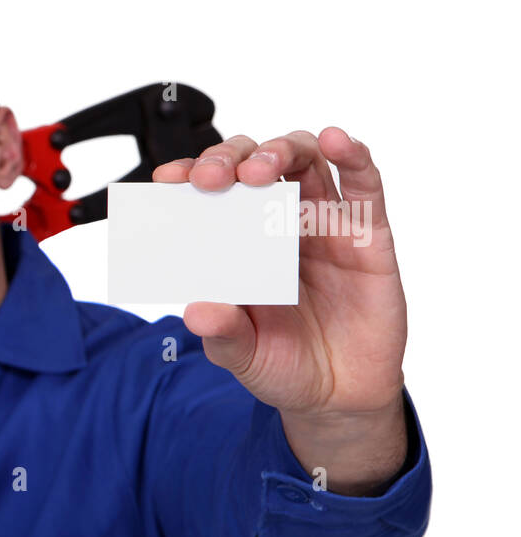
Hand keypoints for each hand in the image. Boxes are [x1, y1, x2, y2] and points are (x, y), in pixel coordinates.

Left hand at [153, 129, 408, 492]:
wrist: (339, 396)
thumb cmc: (284, 364)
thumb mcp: (241, 355)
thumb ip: (221, 333)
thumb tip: (196, 313)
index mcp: (239, 244)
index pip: (213, 194)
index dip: (191, 176)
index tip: (169, 178)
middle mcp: (279, 225)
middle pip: (256, 164)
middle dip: (231, 159)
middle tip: (213, 178)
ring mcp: (324, 224)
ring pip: (305, 161)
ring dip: (280, 151)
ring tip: (260, 170)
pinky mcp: (368, 235)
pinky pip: (365, 184)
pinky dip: (353, 154)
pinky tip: (334, 140)